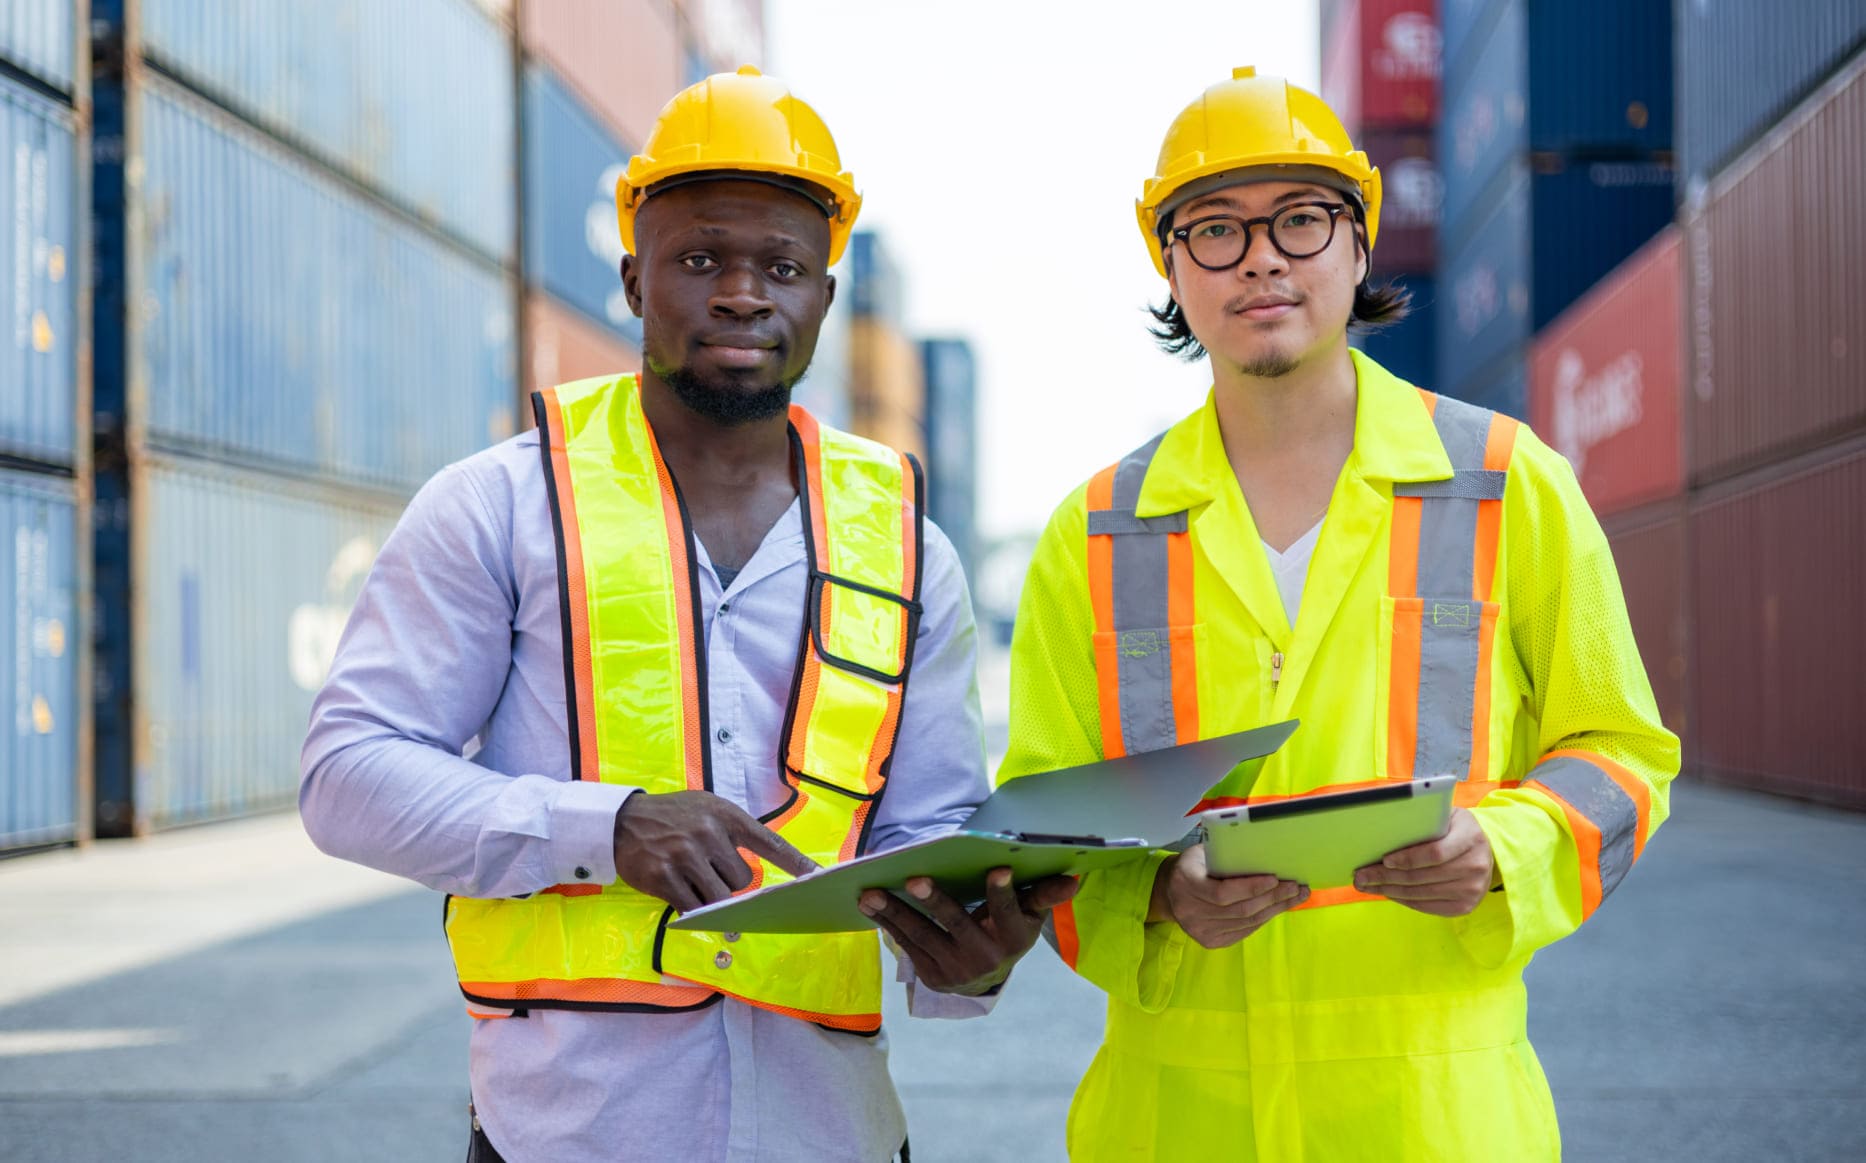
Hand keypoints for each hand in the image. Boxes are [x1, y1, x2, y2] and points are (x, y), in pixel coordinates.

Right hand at [612, 790, 816, 911]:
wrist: (623, 821)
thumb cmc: (674, 817)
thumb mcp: (708, 810)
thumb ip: (735, 834)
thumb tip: (758, 876)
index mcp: (726, 816)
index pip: (769, 842)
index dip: (796, 862)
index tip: (818, 878)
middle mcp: (708, 834)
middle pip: (743, 880)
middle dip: (730, 881)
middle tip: (708, 867)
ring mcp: (685, 856)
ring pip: (720, 897)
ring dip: (711, 895)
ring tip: (693, 877)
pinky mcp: (663, 878)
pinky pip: (693, 908)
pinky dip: (691, 906)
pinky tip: (679, 889)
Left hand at [857, 869, 1078, 995]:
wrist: (988, 979)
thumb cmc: (1009, 931)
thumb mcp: (1029, 915)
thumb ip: (1043, 895)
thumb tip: (1072, 878)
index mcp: (1013, 937)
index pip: (1007, 910)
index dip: (1003, 892)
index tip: (998, 869)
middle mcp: (985, 957)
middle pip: (957, 923)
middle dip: (935, 900)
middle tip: (914, 878)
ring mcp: (956, 970)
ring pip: (923, 935)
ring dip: (894, 912)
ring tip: (870, 892)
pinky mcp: (932, 976)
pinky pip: (908, 945)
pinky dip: (889, 924)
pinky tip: (871, 905)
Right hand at [1151, 844, 1307, 948]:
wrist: (1171, 891)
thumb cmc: (1194, 865)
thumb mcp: (1204, 853)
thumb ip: (1227, 856)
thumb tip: (1267, 855)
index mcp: (1187, 883)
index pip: (1223, 893)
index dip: (1251, 887)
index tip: (1275, 877)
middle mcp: (1190, 911)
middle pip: (1240, 910)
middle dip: (1273, 898)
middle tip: (1296, 887)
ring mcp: (1200, 930)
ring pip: (1246, 922)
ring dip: (1274, 909)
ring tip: (1295, 896)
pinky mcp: (1210, 941)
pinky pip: (1244, 931)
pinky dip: (1263, 918)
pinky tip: (1277, 907)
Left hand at [1353, 807, 1494, 916]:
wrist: (1486, 850)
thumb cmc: (1455, 829)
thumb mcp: (1445, 815)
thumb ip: (1422, 820)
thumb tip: (1382, 830)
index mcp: (1470, 837)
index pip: (1435, 853)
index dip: (1407, 858)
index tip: (1384, 860)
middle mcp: (1475, 866)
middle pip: (1422, 877)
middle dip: (1386, 877)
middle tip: (1361, 876)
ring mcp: (1472, 889)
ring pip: (1421, 894)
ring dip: (1390, 891)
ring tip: (1367, 886)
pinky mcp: (1465, 906)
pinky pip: (1428, 907)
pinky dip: (1405, 901)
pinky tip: (1388, 893)